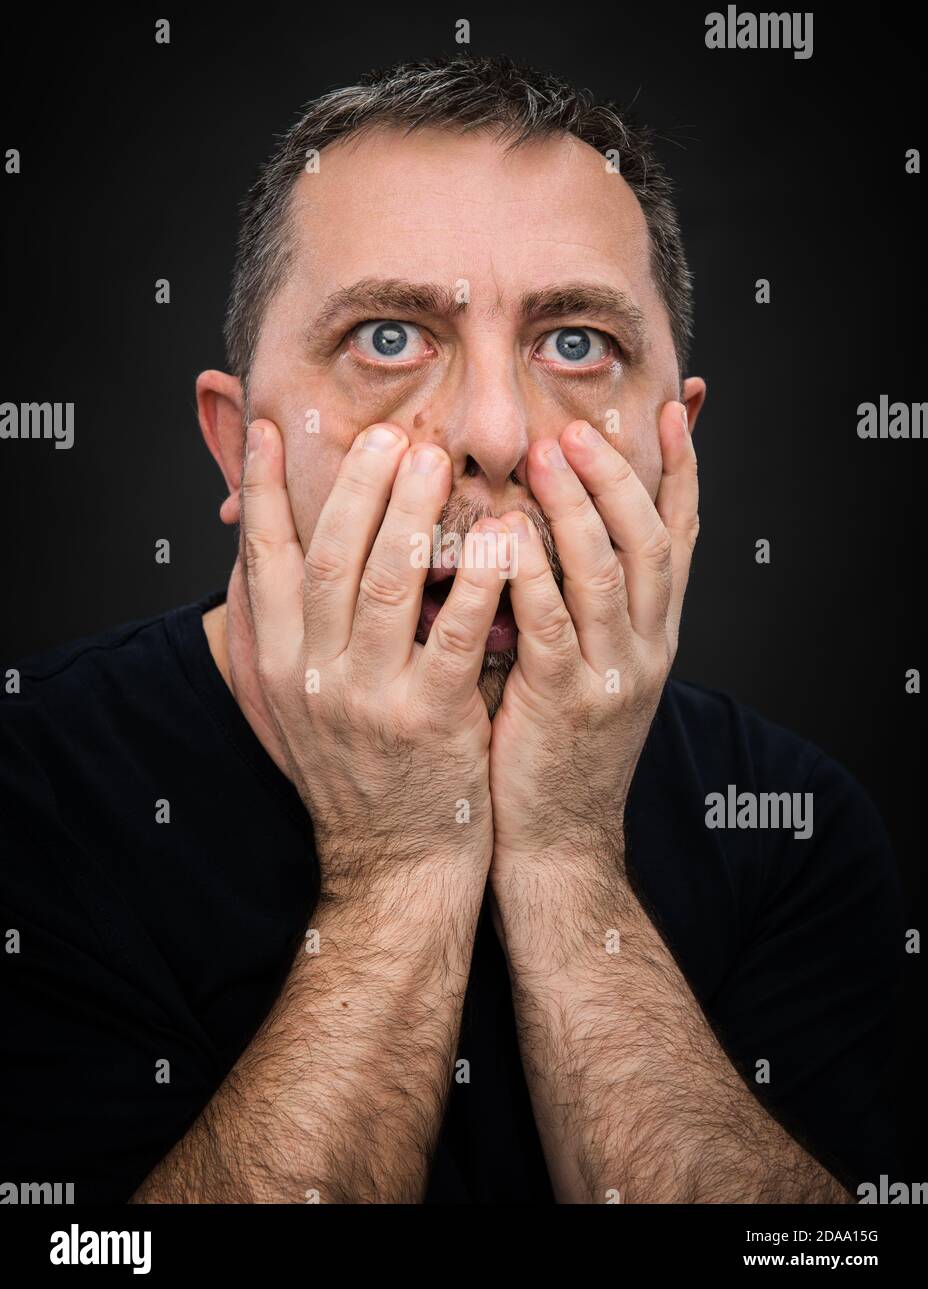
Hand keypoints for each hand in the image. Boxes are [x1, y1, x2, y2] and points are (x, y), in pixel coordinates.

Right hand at [240, 419, 511, 898]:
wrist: (394, 860)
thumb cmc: (354, 769)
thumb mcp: (293, 705)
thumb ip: (279, 632)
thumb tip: (259, 552)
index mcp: (276, 663)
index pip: (264, 558)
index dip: (267, 490)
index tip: (273, 428)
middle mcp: (312, 675)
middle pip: (328, 556)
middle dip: (356, 486)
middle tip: (390, 433)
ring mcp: (368, 699)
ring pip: (385, 585)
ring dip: (411, 515)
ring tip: (435, 461)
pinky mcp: (428, 721)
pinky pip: (453, 637)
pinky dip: (477, 581)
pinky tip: (499, 538)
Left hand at [489, 403, 698, 871]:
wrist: (557, 838)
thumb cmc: (557, 743)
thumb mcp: (588, 663)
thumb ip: (576, 598)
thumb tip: (544, 522)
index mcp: (655, 633)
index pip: (681, 537)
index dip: (680, 471)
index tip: (671, 409)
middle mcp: (647, 647)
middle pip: (649, 541)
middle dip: (619, 476)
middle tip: (580, 425)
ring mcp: (611, 676)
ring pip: (608, 573)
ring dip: (578, 508)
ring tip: (548, 455)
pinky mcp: (564, 704)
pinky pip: (551, 626)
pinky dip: (530, 575)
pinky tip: (504, 534)